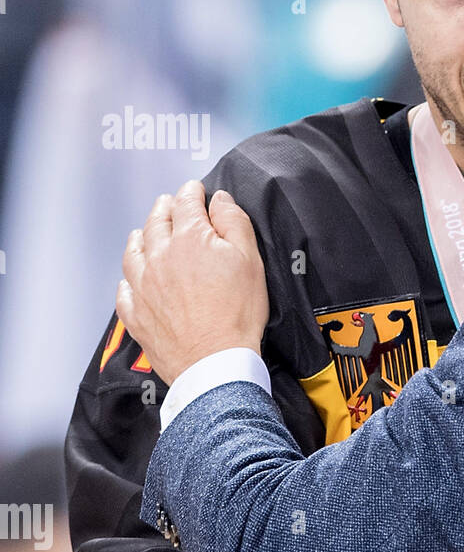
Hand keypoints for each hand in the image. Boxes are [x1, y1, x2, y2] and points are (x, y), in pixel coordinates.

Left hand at [117, 181, 269, 384]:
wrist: (214, 362)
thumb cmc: (236, 315)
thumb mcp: (251, 261)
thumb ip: (234, 223)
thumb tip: (220, 201)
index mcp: (190, 239)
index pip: (186, 202)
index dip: (192, 191)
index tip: (196, 189)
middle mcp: (159, 256)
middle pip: (156, 221)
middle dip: (165, 207)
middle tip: (171, 202)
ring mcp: (143, 285)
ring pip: (134, 250)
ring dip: (141, 236)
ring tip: (145, 232)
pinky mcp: (136, 313)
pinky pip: (124, 288)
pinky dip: (128, 277)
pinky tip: (133, 277)